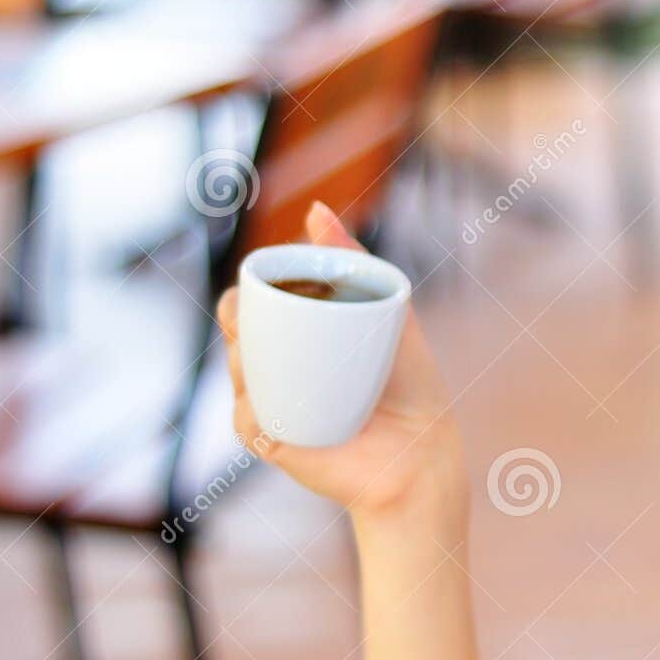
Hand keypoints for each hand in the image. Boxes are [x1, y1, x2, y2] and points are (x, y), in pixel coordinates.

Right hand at [217, 202, 468, 529]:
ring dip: (244, 362)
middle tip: (259, 321)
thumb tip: (315, 208)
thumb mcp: (386, 310)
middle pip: (237, 335)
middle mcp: (281, 370)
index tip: (258, 286)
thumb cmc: (409, 382)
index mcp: (301, 337)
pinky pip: (247, 421)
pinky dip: (254, 410)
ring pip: (237, 374)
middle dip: (237, 323)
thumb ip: (352, 258)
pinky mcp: (274, 443)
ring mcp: (274, 406)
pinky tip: (272, 406)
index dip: (244, 294)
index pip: (253, 305)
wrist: (422, 450)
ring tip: (277, 360)